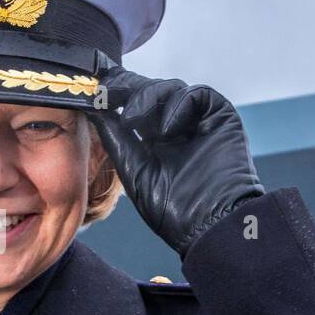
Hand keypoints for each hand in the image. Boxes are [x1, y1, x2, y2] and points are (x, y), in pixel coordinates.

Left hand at [84, 68, 264, 259]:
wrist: (208, 226)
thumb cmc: (173, 211)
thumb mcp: (134, 170)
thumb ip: (116, 138)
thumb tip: (93, 109)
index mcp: (155, 140)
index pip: (134, 106)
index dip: (115, 95)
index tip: (92, 91)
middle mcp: (177, 127)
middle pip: (151, 91)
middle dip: (126, 88)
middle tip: (104, 91)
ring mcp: (199, 121)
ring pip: (171, 88)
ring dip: (148, 98)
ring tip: (131, 122)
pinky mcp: (221, 117)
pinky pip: (197, 94)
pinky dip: (178, 104)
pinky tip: (165, 130)